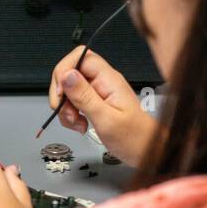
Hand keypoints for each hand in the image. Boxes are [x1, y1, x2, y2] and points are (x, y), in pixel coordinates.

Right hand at [48, 45, 159, 165]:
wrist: (145, 150)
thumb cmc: (134, 138)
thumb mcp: (106, 119)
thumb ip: (84, 96)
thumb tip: (66, 75)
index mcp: (108, 79)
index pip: (80, 57)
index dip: (65, 71)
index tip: (61, 93)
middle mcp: (102, 81)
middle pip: (70, 73)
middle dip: (62, 94)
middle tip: (67, 112)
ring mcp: (98, 91)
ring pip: (68, 89)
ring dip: (65, 108)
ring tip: (77, 122)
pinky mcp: (94, 102)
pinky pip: (73, 101)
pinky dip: (70, 114)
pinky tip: (80, 124)